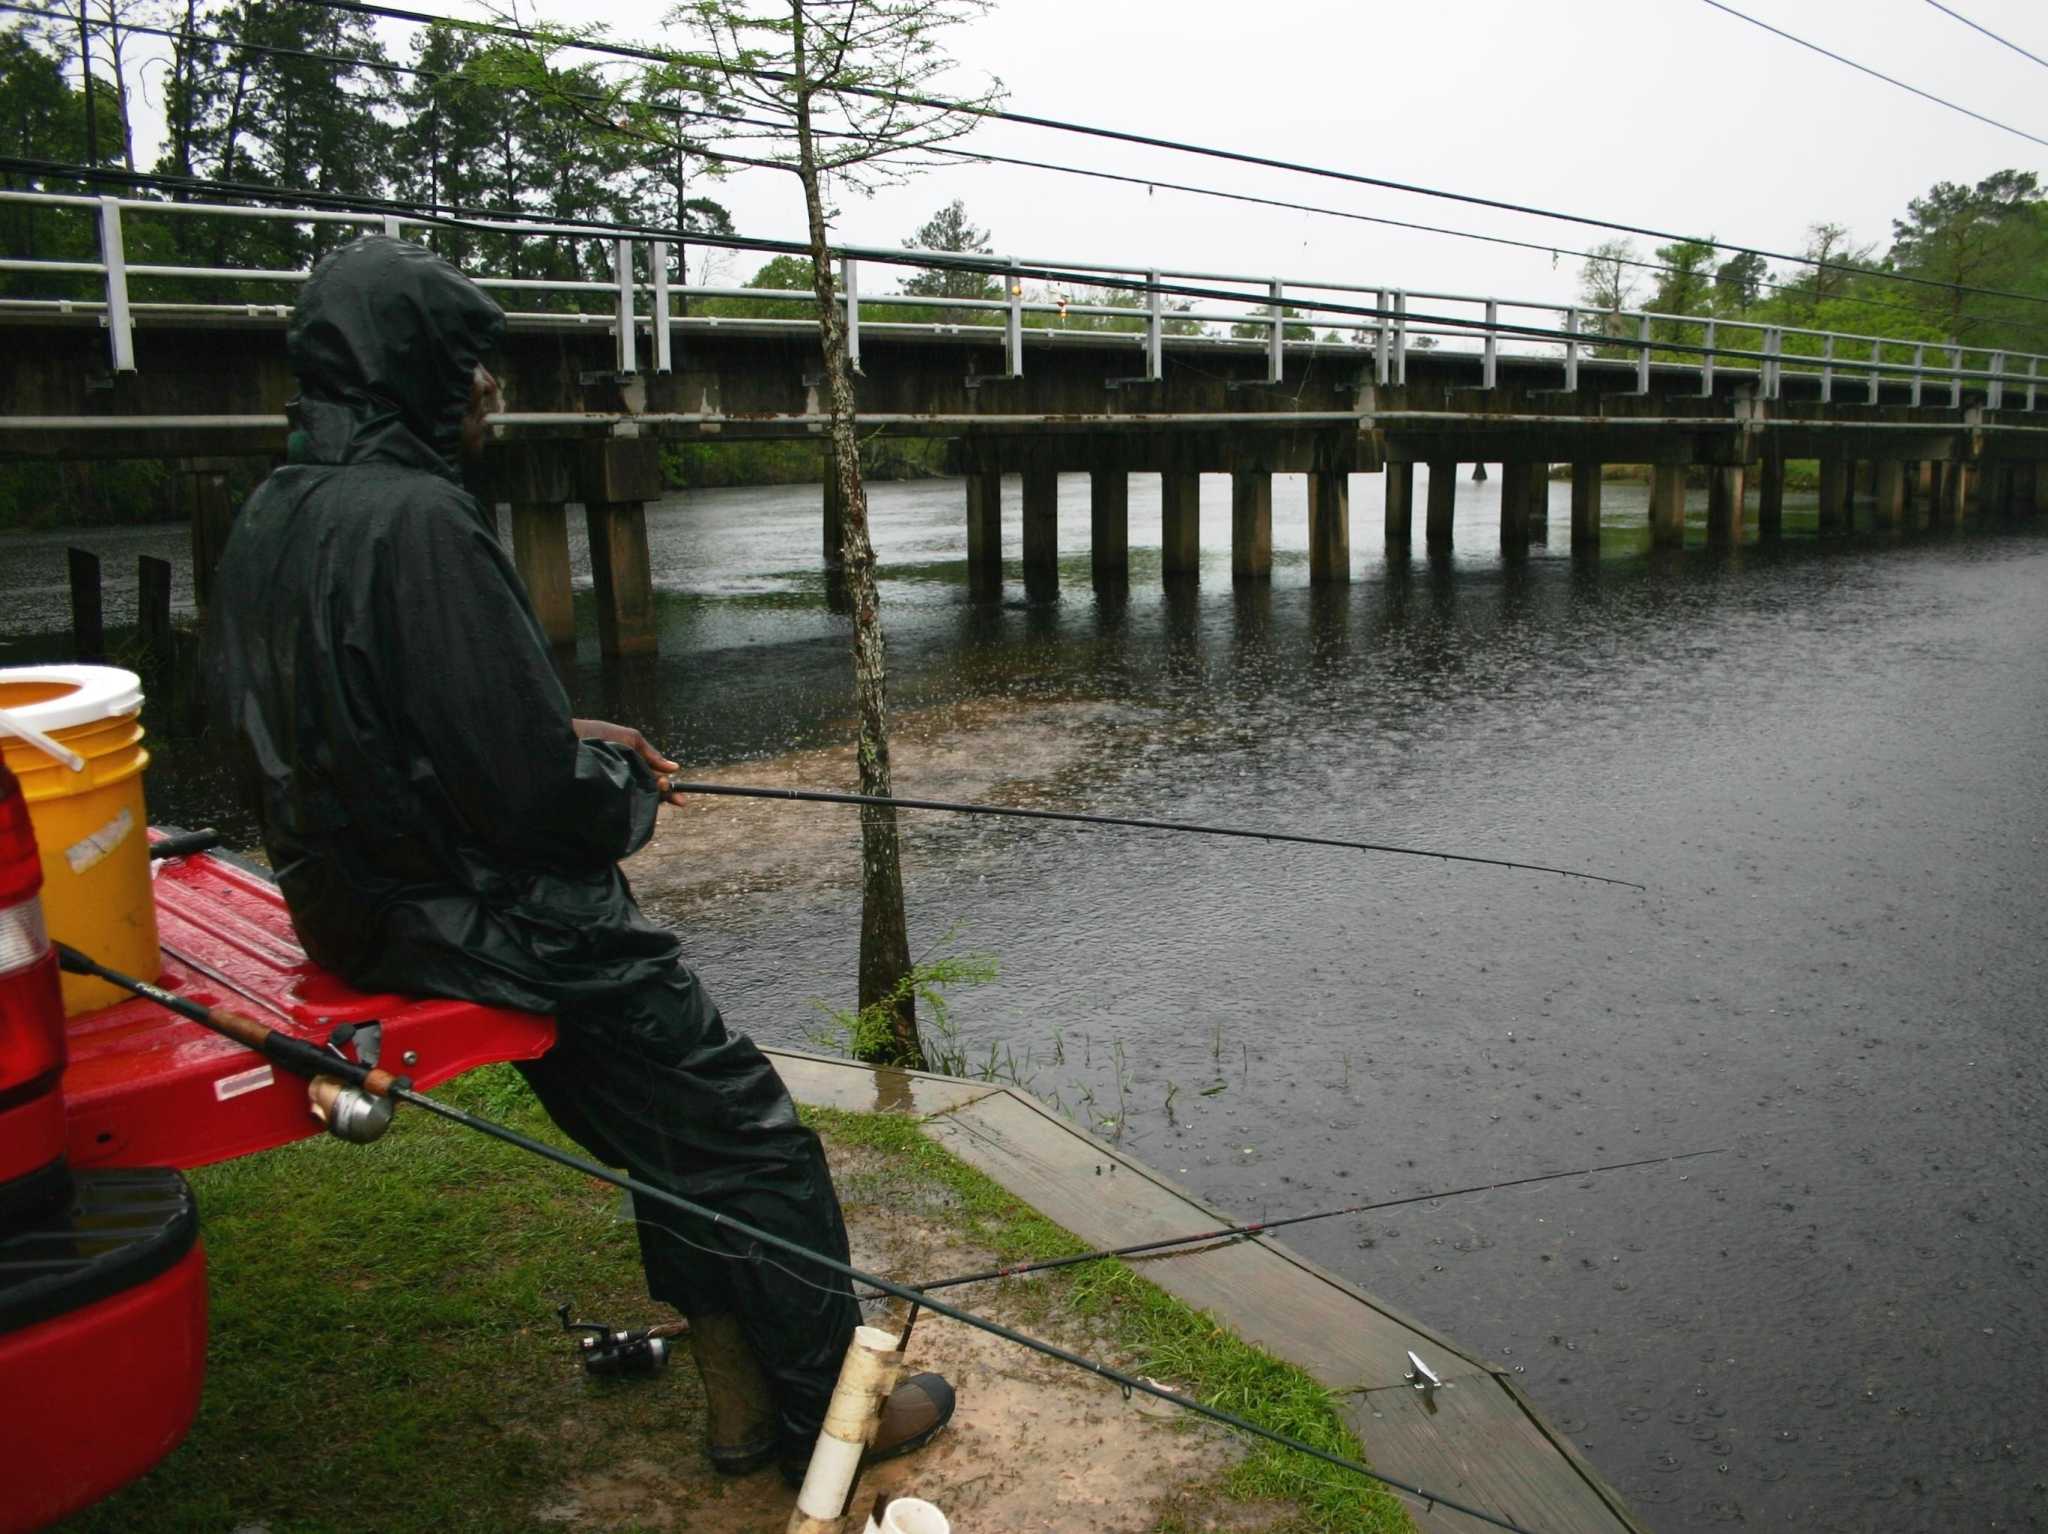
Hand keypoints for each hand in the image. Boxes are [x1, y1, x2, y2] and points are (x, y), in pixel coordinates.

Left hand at [570, 718, 684, 800]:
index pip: (654, 781)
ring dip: (651, 797)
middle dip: (663, 794)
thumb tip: (675, 768)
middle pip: (649, 792)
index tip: (682, 801)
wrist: (566, 740)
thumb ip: (651, 754)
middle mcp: (624, 779)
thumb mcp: (630, 738)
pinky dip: (632, 805)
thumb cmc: (595, 734)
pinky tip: (639, 802)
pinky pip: (621, 805)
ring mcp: (613, 789)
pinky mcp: (601, 797)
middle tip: (671, 794)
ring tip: (657, 789)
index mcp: (632, 766)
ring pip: (638, 799)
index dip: (669, 791)